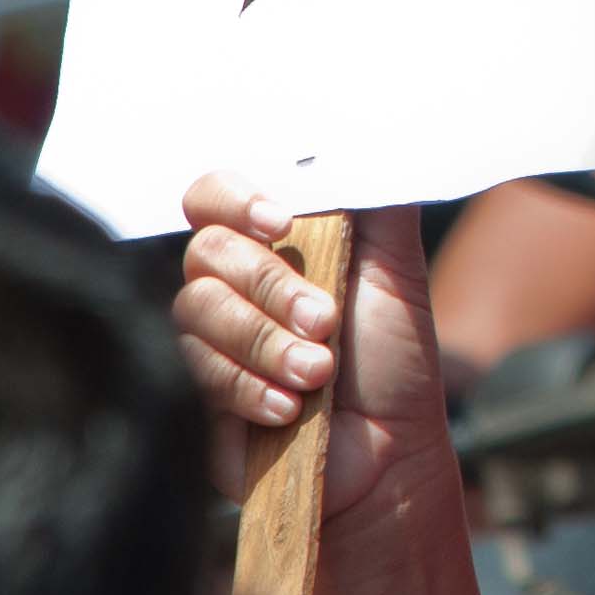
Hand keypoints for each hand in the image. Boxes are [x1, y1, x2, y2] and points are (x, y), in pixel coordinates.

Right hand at [177, 176, 452, 522]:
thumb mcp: (398, 268)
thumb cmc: (393, 359)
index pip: (215, 195)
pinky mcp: (197, 395)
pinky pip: (197, 372)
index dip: (233, 198)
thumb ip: (377, 203)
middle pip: (205, 252)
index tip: (278, 221)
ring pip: (196, 310)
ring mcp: (211, 339)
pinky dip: (250, 387)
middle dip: (271, 287)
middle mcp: (234, 284)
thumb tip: (366, 141)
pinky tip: (290, 409)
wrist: (389, 452)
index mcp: (275, 244)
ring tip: (319, 373)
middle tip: (326, 322)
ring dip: (266, 342)